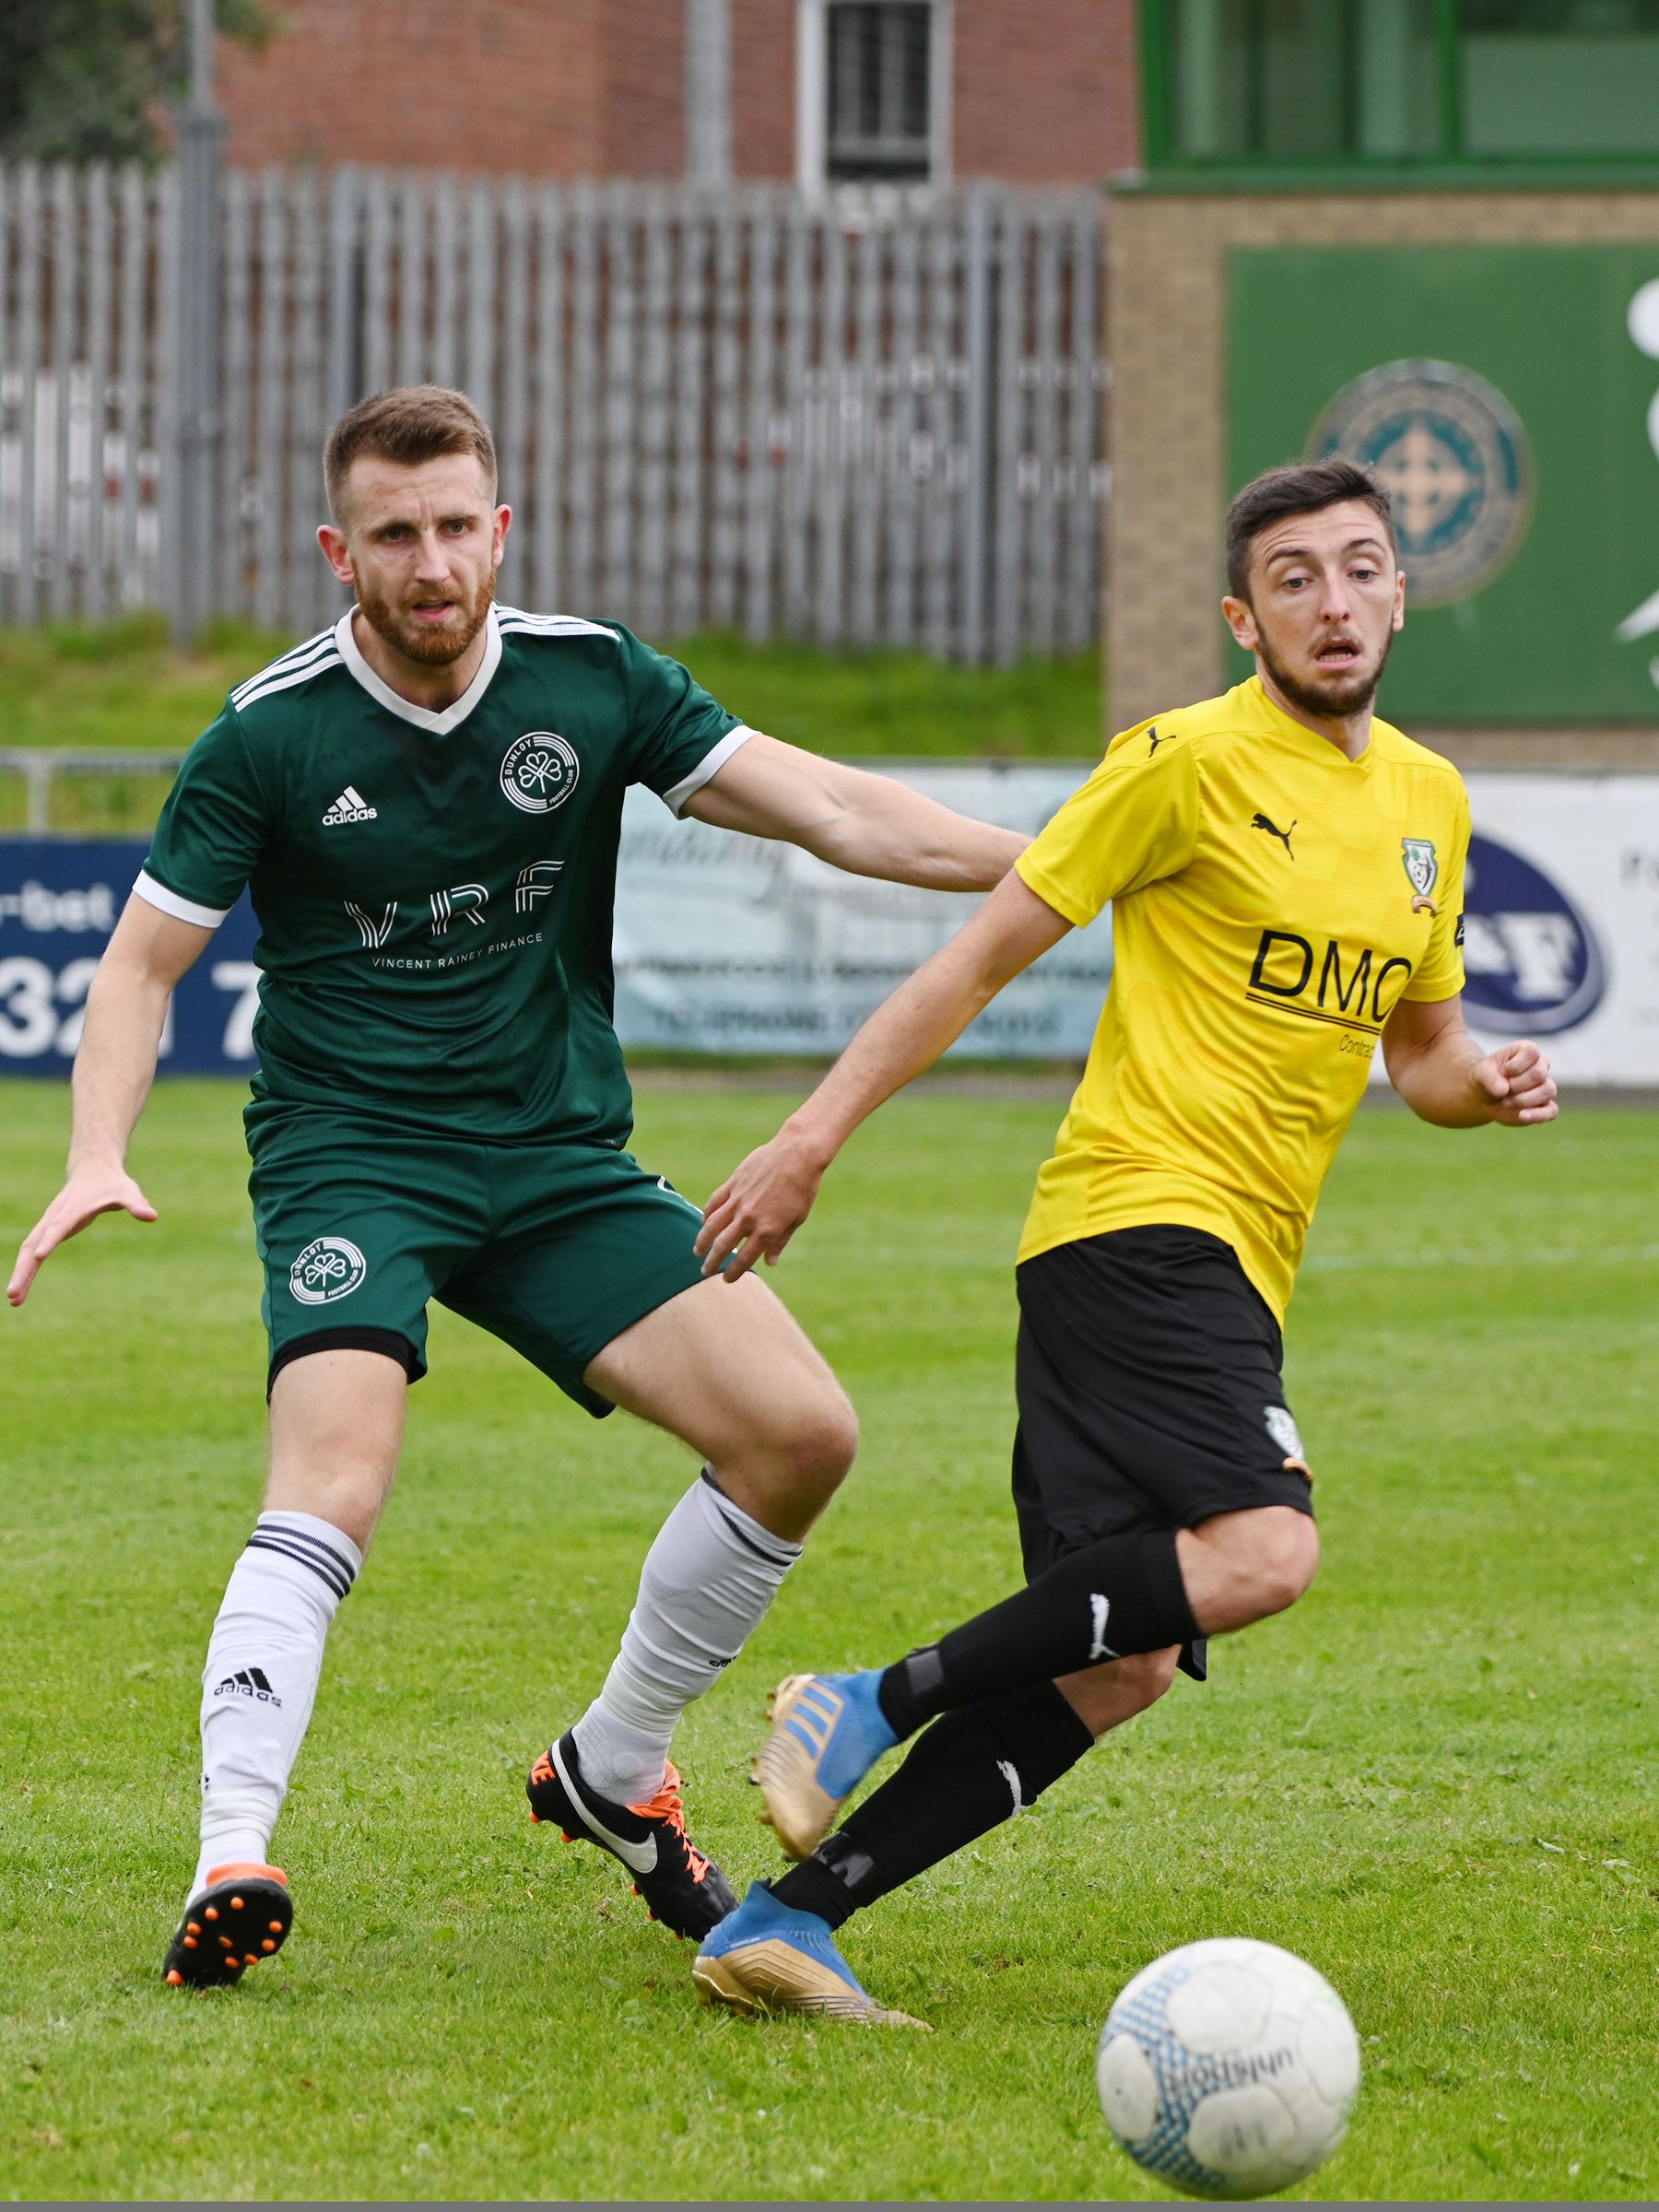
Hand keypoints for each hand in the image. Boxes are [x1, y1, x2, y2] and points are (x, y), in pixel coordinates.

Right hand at [7, 1169, 157, 1306]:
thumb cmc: (113, 1184)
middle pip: (33, 1243)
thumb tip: (153, 1216)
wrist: (93, 1171)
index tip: (38, 1256)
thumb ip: (137, 1205)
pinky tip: (21, 1293)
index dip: (49, 1240)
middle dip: (24, 1268)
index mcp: (73, 1208)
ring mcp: (48, 1225)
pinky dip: (26, 1271)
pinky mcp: (48, 1232)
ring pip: (28, 1250)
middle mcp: (54, 1217)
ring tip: (13, 1300)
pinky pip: (32, 1253)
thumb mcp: (128, 1192)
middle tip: (13, 1293)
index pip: (59, 1226)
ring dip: (21, 1274)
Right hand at [695, 1124, 830, 1281]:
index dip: (733, 1272)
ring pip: (711, 1225)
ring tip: (697, 1250)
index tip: (726, 1280)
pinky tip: (704, 1221)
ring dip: (702, 1240)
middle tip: (705, 1271)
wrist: (797, 1154)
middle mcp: (749, 1217)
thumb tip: (770, 1263)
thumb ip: (780, 1241)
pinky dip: (707, 1214)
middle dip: (712, 1262)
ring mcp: (738, 1200)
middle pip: (723, 1245)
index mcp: (767, 1229)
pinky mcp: (733, 1184)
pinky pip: (715, 1202)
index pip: (744, 1258)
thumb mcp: (797, 1218)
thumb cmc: (803, 1187)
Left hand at [1470, 1039, 1557, 1126]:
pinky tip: (1521, 1115)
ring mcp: (1545, 1087)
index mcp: (1526, 1052)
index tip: (1502, 1071)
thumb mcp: (1480, 1073)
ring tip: (1506, 1102)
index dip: (1516, 1065)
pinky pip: (1552, 1111)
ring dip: (1524, 1099)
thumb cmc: (1486, 1078)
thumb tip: (1504, 1090)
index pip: (1532, 1052)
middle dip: (1517, 1084)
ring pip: (1548, 1091)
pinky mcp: (1545, 1107)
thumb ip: (1489, 1077)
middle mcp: (1540, 1067)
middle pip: (1539, 1073)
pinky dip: (1537, 1115)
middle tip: (1502, 1090)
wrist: (1485, 1096)